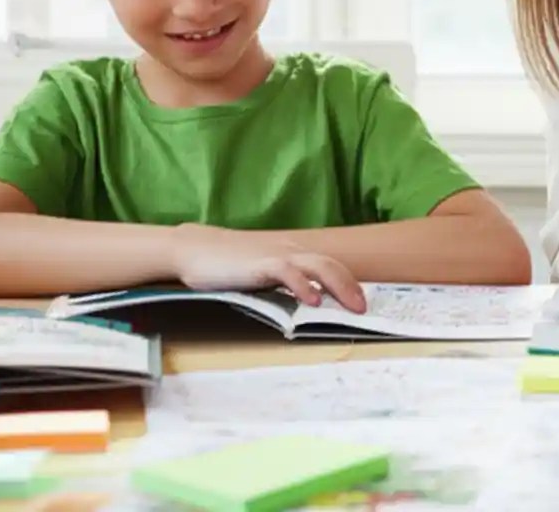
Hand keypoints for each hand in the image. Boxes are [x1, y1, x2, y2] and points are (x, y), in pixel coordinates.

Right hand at [169, 224, 366, 312]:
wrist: (193, 249)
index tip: (362, 301)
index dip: (349, 283)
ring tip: (353, 307)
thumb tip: (306, 299)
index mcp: (293, 253)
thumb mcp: (263, 273)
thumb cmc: (227, 263)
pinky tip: (314, 300)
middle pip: (332, 266)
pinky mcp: (261, 263)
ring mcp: (277, 255)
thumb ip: (284, 281)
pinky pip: (289, 272)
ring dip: (340, 287)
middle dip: (352, 287)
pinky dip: (304, 286)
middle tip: (365, 309)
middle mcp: (291, 251)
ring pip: (319, 266)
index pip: (330, 266)